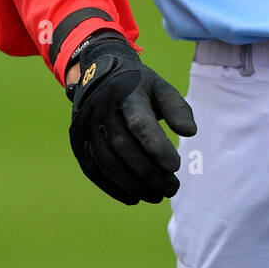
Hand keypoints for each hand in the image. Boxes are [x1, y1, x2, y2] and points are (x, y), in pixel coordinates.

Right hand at [66, 34, 195, 204]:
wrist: (97, 70)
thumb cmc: (137, 84)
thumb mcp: (160, 86)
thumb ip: (177, 107)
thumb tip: (190, 132)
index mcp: (126, 93)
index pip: (140, 123)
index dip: (157, 147)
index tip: (176, 167)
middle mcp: (101, 109)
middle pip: (124, 148)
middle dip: (149, 173)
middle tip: (173, 188)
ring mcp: (85, 125)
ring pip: (108, 162)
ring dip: (133, 185)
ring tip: (157, 196)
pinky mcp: (78, 140)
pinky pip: (93, 169)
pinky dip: (113, 187)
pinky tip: (134, 197)